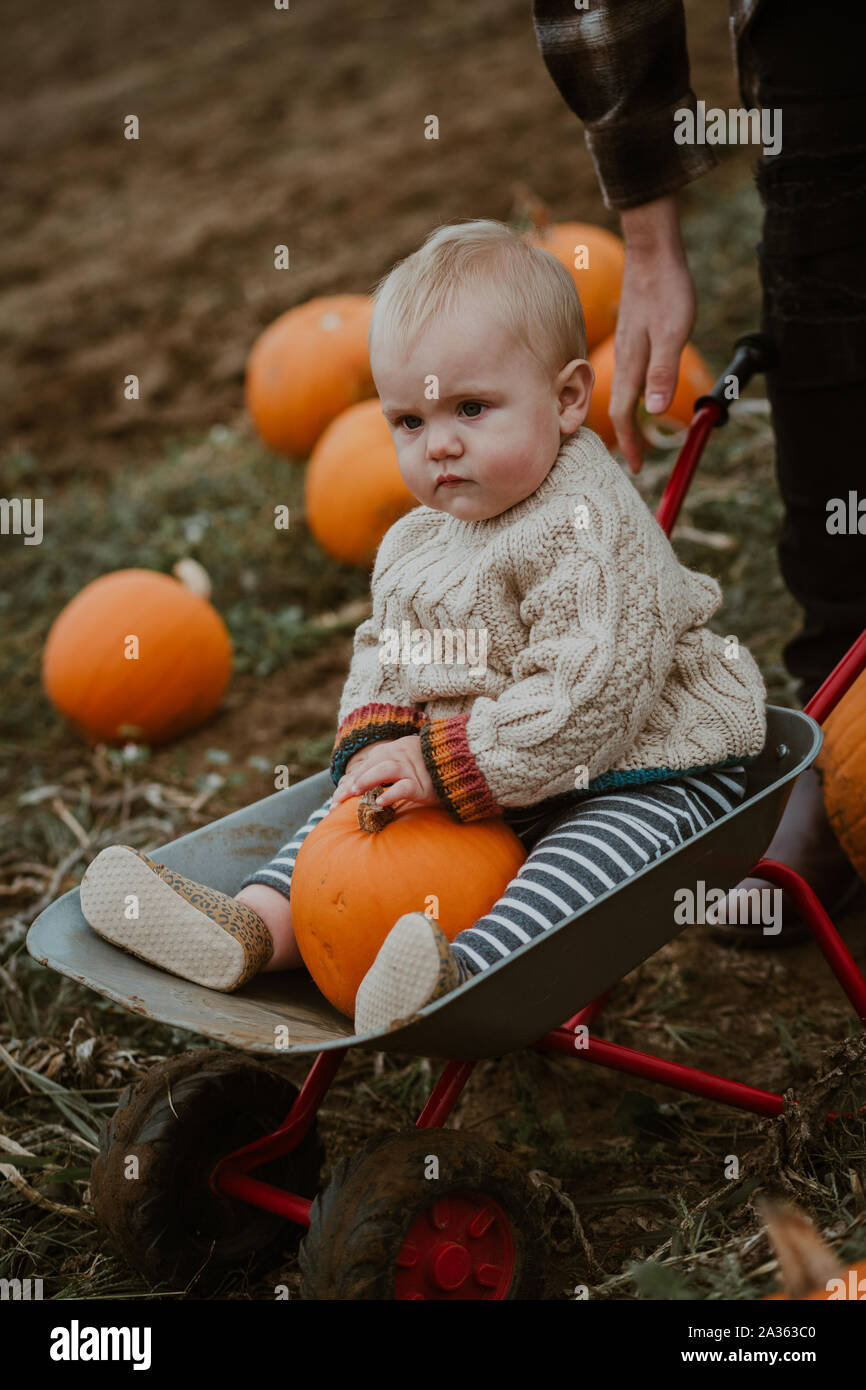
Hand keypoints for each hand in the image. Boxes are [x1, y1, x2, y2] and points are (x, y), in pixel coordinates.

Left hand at [332, 734, 439, 811]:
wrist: (459, 760)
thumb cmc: (429, 766)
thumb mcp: (406, 762)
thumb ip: (388, 770)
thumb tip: (363, 788)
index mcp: (393, 750)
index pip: (367, 764)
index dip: (350, 780)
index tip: (337, 798)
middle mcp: (399, 756)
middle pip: (371, 766)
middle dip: (352, 782)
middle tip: (338, 799)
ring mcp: (411, 769)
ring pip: (385, 769)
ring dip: (367, 780)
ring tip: (354, 792)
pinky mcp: (421, 784)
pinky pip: (404, 787)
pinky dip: (391, 794)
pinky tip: (380, 802)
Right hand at [612, 194, 696, 474]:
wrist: (654, 252)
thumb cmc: (666, 290)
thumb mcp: (673, 332)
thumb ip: (664, 371)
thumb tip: (654, 413)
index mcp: (632, 364)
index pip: (623, 414)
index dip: (629, 442)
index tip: (635, 466)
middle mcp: (624, 360)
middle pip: (619, 408)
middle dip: (625, 436)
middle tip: (637, 458)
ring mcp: (627, 348)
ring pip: (622, 392)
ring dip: (627, 418)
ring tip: (637, 435)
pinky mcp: (634, 338)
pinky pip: (628, 377)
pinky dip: (631, 396)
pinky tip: (642, 394)